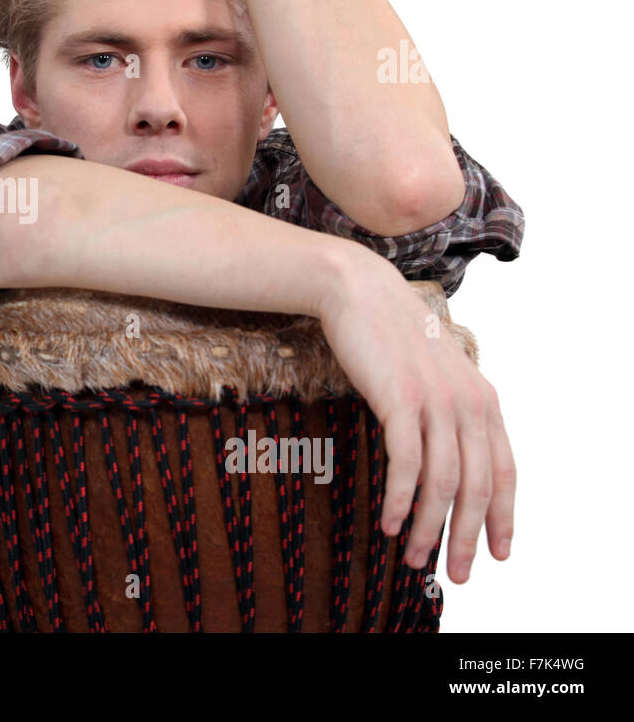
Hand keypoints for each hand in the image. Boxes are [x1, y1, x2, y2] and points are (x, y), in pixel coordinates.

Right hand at [315, 251, 515, 584]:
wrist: (359, 291)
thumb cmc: (390, 335)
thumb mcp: (435, 374)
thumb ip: (450, 411)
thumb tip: (446, 458)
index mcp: (483, 399)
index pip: (505, 471)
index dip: (505, 517)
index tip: (499, 554)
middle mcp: (469, 403)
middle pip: (478, 487)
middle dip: (468, 537)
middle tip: (457, 574)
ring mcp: (436, 401)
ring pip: (443, 483)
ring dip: (427, 527)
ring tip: (412, 556)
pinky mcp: (400, 399)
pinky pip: (406, 463)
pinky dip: (398, 499)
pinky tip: (387, 523)